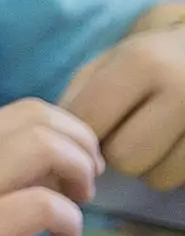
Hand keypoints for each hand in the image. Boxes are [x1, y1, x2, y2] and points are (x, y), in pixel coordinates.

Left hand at [63, 6, 184, 187]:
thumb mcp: (112, 58)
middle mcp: (181, 90)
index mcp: (143, 62)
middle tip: (122, 134)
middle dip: (114, 152)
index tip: (86, 131)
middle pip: (124, 157)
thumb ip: (82, 95)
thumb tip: (62, 142)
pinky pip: (181, 180)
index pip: (91, 121)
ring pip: (157, 177)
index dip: (78, 135)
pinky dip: (170, 168)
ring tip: (151, 138)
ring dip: (146, 166)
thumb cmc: (153, 55)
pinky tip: (172, 144)